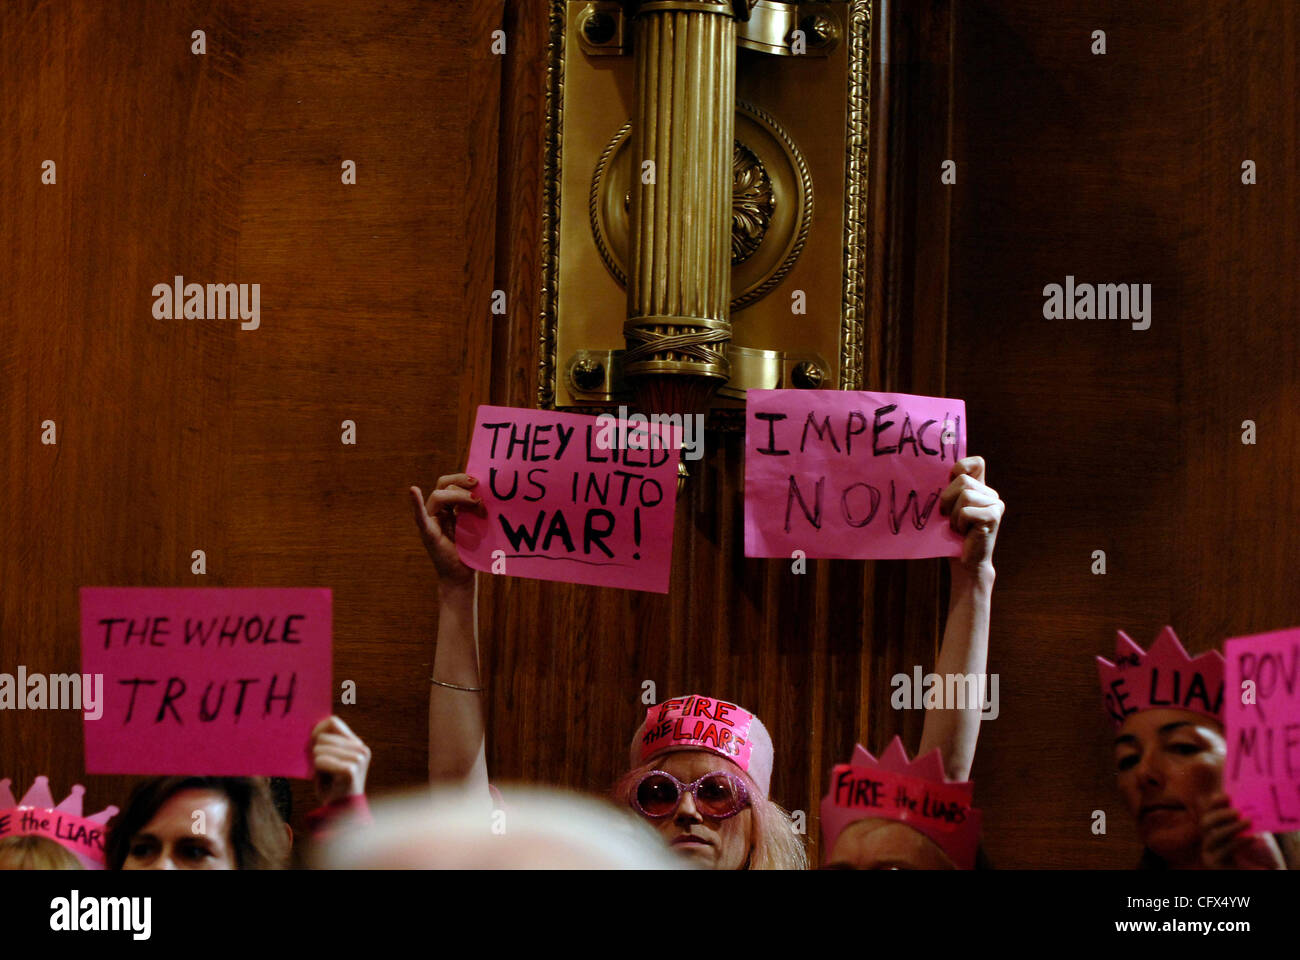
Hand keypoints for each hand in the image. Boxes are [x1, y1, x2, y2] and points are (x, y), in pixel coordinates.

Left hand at [310, 716, 370, 806]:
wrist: (341, 813)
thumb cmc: (332, 787)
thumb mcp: (330, 761)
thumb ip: (325, 745)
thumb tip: (312, 729)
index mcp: (357, 744)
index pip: (333, 721)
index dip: (318, 730)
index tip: (312, 743)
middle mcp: (361, 749)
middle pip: (323, 736)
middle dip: (316, 752)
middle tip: (323, 768)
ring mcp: (358, 758)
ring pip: (320, 749)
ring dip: (317, 763)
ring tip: (327, 776)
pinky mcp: (350, 769)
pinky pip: (321, 761)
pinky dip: (318, 771)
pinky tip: (327, 780)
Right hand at [409, 473, 484, 586]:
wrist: (461, 574)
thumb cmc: (470, 550)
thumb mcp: (476, 523)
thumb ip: (476, 508)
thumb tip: (488, 491)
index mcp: (447, 507)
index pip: (450, 483)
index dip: (462, 478)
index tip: (478, 480)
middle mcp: (436, 511)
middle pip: (444, 485)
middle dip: (462, 484)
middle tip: (478, 489)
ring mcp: (430, 521)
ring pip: (438, 496)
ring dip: (459, 496)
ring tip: (476, 504)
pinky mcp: (428, 533)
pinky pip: (420, 516)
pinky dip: (416, 502)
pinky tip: (413, 490)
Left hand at [939, 456, 1003, 577]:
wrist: (965, 562)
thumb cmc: (951, 535)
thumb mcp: (947, 508)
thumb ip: (946, 490)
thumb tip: (924, 472)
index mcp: (980, 488)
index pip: (976, 462)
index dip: (961, 466)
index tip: (950, 481)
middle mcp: (990, 493)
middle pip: (963, 480)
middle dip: (948, 498)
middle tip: (948, 516)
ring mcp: (995, 504)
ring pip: (965, 495)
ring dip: (953, 514)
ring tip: (957, 526)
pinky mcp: (994, 516)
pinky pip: (966, 511)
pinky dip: (959, 523)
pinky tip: (964, 532)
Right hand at [1198, 793, 1285, 868]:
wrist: (1254, 871)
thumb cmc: (1254, 856)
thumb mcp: (1249, 834)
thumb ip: (1245, 821)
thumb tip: (1251, 803)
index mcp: (1213, 830)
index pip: (1208, 812)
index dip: (1215, 803)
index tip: (1228, 796)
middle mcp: (1207, 839)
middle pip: (1205, 822)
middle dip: (1220, 814)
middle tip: (1237, 811)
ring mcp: (1209, 852)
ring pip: (1213, 835)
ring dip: (1231, 827)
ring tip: (1248, 822)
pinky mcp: (1213, 863)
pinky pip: (1223, 850)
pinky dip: (1238, 842)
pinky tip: (1252, 838)